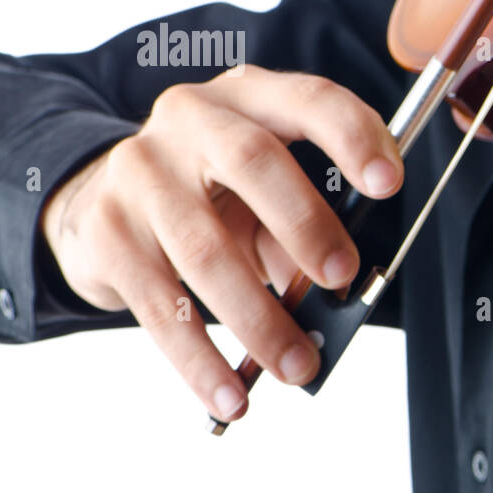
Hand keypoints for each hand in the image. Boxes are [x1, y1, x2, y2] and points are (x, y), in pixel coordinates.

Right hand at [41, 67, 403, 421]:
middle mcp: (190, 120)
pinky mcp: (106, 233)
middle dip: (305, 224)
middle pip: (252, 162)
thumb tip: (340, 291)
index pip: (310, 100)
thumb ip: (307, 225)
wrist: (103, 201)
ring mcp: (139, 174)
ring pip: (205, 250)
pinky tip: (232, 394)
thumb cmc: (215, 195)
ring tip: (300, 367)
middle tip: (342, 279)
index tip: (389, 184)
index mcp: (250, 98)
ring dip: (260, 319)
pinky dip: (201, 361)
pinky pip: (161, 307)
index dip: (352, 136)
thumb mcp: (267, 191)